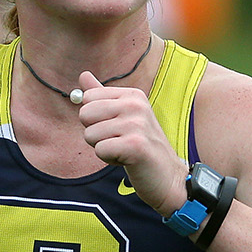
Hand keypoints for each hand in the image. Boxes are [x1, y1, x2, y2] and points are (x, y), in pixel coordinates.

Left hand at [75, 70, 187, 215]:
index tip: (116, 128)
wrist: (168, 176)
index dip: (95, 118)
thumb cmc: (142, 146)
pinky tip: (127, 160)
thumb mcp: (124, 116)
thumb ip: (102, 96)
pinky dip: (109, 159)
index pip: (88, 98)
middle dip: (95, 133)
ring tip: (125, 151)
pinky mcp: (135, 145)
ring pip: (90, 135)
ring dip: (103, 148)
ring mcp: (137, 124)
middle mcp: (136, 105)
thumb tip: (83, 75)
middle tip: (119, 141)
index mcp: (133, 95)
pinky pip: (100, 150)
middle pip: (85, 114)